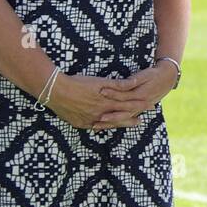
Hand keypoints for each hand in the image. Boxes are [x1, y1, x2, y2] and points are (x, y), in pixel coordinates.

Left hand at [45, 66, 169, 130]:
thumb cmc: (61, 104)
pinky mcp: (103, 88)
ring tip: (148, 97)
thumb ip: (85, 121)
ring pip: (124, 101)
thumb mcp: (73, 118)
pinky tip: (136, 83)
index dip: (126, 122)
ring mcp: (103, 100)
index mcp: (94, 121)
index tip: (136, 121)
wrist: (57, 92)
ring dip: (137, 100)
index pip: (115, 123)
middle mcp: (102, 112)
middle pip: (124, 113)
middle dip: (137, 111)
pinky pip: (119, 87)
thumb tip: (91, 124)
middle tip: (149, 109)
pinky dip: (128, 86)